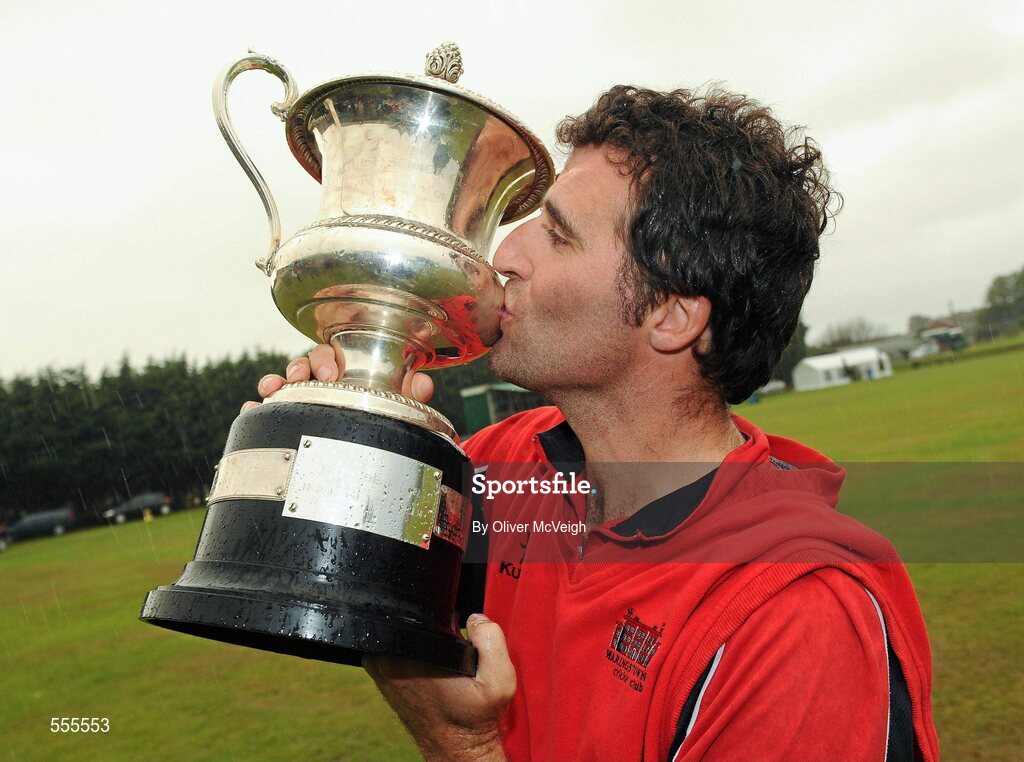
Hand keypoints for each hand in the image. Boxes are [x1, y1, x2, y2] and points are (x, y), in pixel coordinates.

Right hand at [240, 343, 434, 412]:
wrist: (366, 447)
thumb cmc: (375, 410)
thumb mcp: (395, 401)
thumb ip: (411, 391)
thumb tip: (424, 383)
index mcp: (343, 368)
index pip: (328, 353)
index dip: (326, 358)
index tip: (329, 373)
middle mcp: (317, 380)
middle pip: (302, 363)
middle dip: (301, 367)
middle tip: (306, 380)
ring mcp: (298, 398)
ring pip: (280, 382)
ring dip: (274, 381)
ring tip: (271, 389)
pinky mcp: (282, 418)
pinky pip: (262, 410)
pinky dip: (255, 409)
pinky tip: (251, 411)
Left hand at [363, 613, 513, 761]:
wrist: (457, 747)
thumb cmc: (475, 717)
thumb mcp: (499, 681)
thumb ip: (491, 641)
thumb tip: (475, 617)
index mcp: (416, 656)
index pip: (420, 611)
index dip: (442, 613)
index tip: (456, 632)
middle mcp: (391, 660)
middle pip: (408, 618)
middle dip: (430, 625)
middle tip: (450, 648)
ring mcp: (380, 668)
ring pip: (399, 631)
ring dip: (417, 636)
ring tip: (438, 658)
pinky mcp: (379, 675)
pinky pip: (390, 645)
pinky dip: (406, 648)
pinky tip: (426, 663)